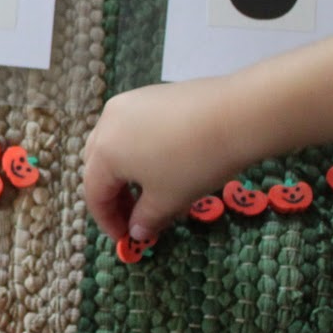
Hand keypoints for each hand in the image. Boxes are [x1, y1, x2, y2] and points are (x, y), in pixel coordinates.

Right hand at [83, 77, 249, 243]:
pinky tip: (163, 160)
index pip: (94, 194)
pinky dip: (139, 149)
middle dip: (113, 195)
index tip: (126, 239)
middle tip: (135, 216)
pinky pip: (133, 127)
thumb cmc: (194, 163)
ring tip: (149, 189)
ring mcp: (129, 103)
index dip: (107, 221)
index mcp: (103, 152)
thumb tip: (137, 231)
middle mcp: (107, 123)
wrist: (238, 115)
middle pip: (98, 166)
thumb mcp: (169, 200)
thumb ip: (146, 219)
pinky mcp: (151, 93)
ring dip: (124, 172)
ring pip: (114, 144)